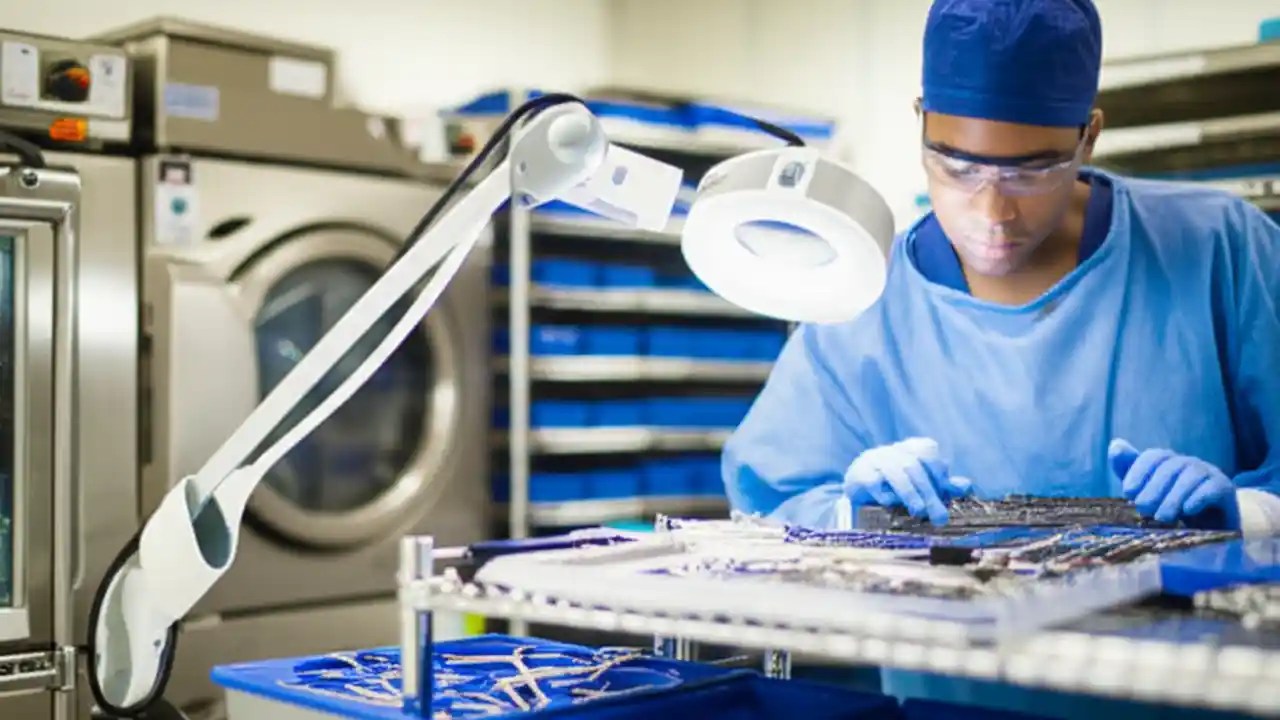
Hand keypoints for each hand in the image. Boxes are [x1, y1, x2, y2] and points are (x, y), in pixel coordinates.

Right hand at [843, 437, 972, 524]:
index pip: (927, 450)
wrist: (860, 486)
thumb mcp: (922, 483)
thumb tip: (967, 486)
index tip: (943, 489)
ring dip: (910, 494)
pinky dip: (884, 494)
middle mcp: (892, 451)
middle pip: (914, 467)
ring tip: (919, 512)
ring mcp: (874, 460)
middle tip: (939, 516)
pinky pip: (874, 482)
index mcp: (910, 448)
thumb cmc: (896, 484)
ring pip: (896, 473)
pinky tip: (891, 505)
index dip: (937, 469)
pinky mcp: (860, 474)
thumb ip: (943, 485)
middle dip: (928, 492)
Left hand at [1107, 439, 1240, 529]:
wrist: (1210, 532)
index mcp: (1168, 463)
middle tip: (1144, 509)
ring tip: (1162, 517)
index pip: (1153, 457)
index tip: (1127, 493)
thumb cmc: (1172, 511)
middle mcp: (1189, 464)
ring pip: (1190, 477)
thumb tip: (1115, 445)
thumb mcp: (1147, 493)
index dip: (1138, 472)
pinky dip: (1198, 498)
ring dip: (1174, 497)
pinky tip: (1188, 511)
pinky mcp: (1225, 491)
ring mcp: (1209, 475)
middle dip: (1154, 488)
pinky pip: (1213, 488)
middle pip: (1170, 467)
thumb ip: (1130, 470)